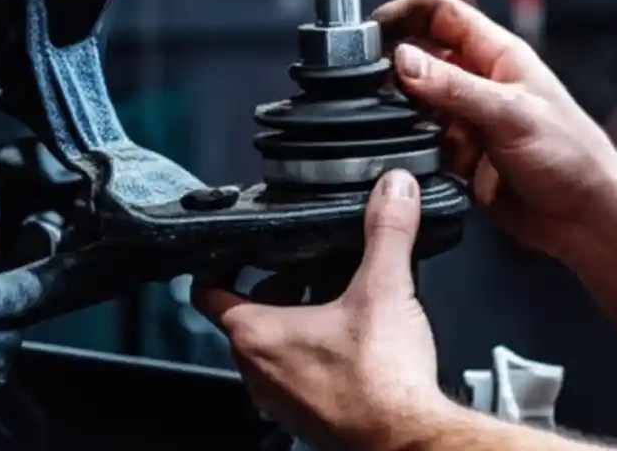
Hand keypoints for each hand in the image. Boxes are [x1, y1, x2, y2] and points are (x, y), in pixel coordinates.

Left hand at [191, 170, 459, 450]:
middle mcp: (260, 372)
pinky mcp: (310, 418)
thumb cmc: (382, 381)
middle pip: (250, 315)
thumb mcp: (386, 287)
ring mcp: (283, 399)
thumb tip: (394, 190)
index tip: (238, 248)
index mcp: (258, 336)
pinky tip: (358, 342)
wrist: (407, 437)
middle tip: (315, 266)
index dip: (222, 263)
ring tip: (342, 300)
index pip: (209, 292)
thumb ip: (388, 231)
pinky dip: (320, 353)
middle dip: (282, 287)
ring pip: (277, 348)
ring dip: (302, 321)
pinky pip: (301, 375)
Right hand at [373, 0, 616, 257]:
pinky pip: (423, 143)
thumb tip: (404, 60)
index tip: (369, 32)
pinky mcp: (463, 155)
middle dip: (393, 68)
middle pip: (421, 57)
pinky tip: (418, 160)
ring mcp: (470, 119)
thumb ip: (454, 88)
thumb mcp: (510, 114)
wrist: (585, 217)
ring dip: (402, 114)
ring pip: (417, 103)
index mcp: (498, 56)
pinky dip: (414, 149)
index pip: (440, 13)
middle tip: (367, 85)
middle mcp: (481, 82)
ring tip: (394, 127)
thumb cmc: (572, 156)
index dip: (403, 13)